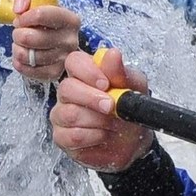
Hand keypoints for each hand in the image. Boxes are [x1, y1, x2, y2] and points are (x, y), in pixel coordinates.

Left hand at [9, 0, 83, 82]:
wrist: (48, 37)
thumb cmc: (42, 18)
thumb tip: (19, 9)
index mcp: (70, 19)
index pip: (42, 14)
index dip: (25, 16)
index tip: (20, 18)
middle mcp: (71, 40)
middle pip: (32, 37)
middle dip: (18, 34)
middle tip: (19, 32)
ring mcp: (64, 58)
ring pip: (29, 55)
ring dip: (18, 48)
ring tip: (21, 44)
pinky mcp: (55, 73)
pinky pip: (29, 70)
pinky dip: (20, 62)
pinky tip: (23, 55)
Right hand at [50, 48, 153, 172]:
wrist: (133, 142)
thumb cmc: (129, 110)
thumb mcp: (133, 88)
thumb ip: (121, 72)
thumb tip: (112, 54)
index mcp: (84, 74)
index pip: (73, 62)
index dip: (87, 71)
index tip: (106, 84)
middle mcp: (69, 92)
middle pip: (66, 88)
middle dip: (93, 99)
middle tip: (112, 107)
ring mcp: (62, 114)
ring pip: (69, 114)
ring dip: (97, 121)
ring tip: (111, 124)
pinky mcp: (61, 137)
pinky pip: (71, 136)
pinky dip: (92, 137)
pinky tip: (102, 136)